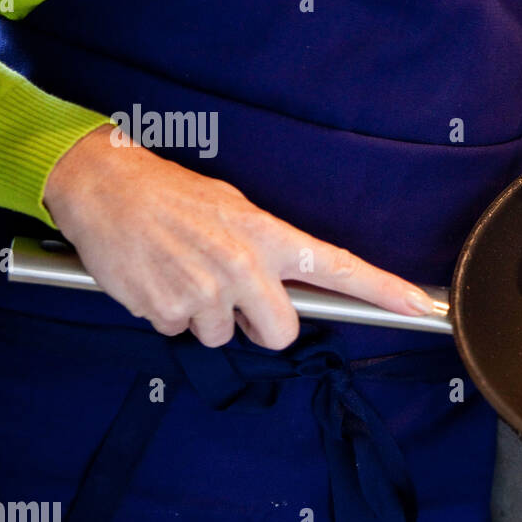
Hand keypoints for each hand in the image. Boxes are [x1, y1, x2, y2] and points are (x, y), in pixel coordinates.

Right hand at [43, 125, 436, 348]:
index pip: (338, 267)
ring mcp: (206, 293)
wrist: (101, 186)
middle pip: (281, 332)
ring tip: (181, 272)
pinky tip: (156, 278)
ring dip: (205, 316)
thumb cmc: (169, 195)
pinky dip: (168, 314)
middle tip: (234, 298)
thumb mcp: (232, 207)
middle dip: (261, 326)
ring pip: (223, 336)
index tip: (420, 305)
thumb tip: (282, 280)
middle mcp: (243, 267)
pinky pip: (179, 332)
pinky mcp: (168, 313)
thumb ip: (264, 248)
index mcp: (267, 236)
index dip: (384, 290)